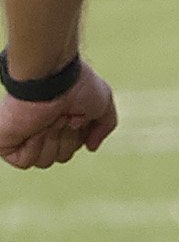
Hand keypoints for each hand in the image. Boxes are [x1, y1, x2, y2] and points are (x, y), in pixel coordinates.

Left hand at [0, 63, 117, 169]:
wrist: (51, 80)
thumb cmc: (77, 86)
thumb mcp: (104, 103)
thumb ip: (105, 126)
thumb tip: (91, 147)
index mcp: (63, 120)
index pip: (76, 146)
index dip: (81, 134)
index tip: (79, 115)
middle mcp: (44, 129)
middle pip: (62, 156)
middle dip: (67, 138)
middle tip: (64, 117)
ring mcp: (25, 136)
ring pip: (45, 162)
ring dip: (52, 140)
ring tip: (49, 119)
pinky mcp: (8, 144)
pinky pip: (26, 162)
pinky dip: (34, 146)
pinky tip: (36, 128)